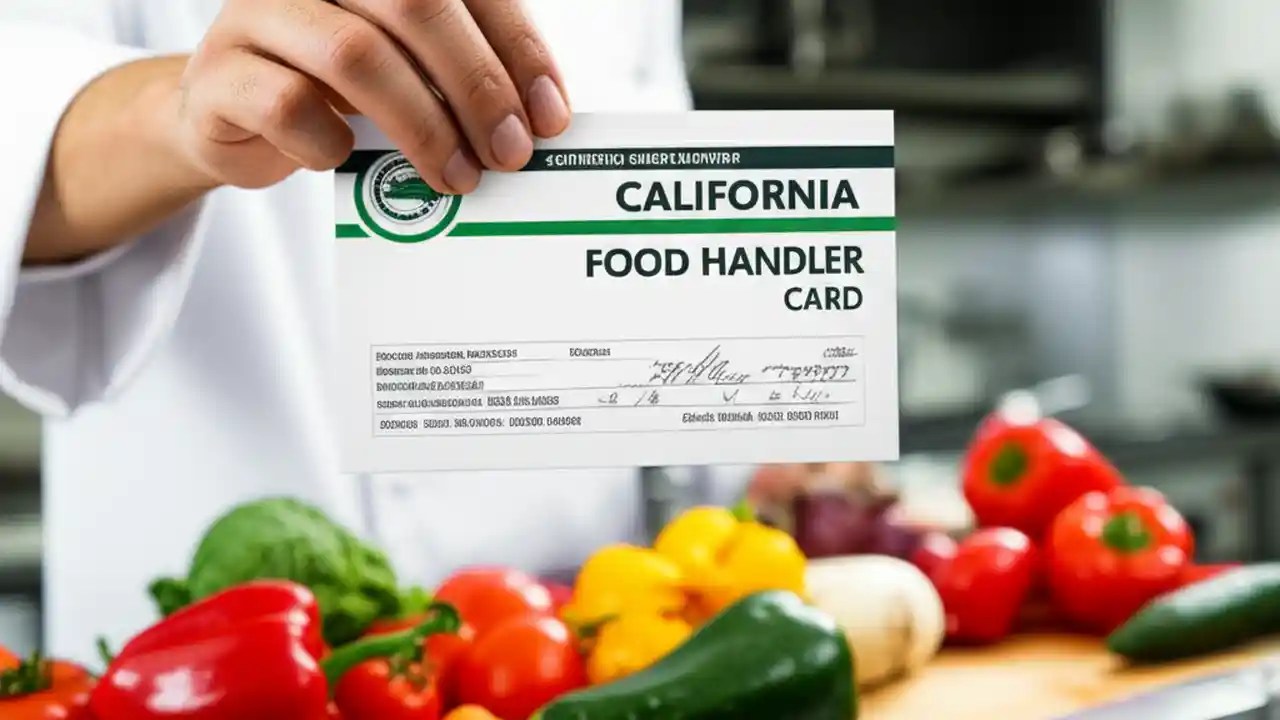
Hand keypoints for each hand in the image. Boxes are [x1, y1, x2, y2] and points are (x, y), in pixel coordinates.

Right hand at [174, 0, 569, 193]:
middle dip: (477, 86)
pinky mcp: (222, 73)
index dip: (517, 46)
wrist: (231, 117)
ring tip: (458, 176)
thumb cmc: (334, 94)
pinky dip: (331, 144)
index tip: (550, 114)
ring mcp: (260, 14)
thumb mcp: (406, 73)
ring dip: (422, 126)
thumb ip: (458, 76)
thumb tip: (534, 119)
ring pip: (355, 55)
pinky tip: (347, 160)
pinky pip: (287, 104)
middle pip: (415, 5)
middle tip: (511, 153)